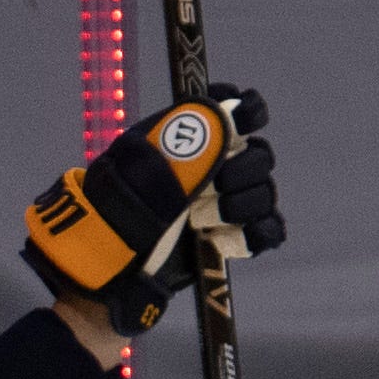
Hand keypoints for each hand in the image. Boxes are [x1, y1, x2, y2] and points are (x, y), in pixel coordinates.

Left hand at [21, 87, 282, 337]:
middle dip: (242, 169)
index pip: (236, 108)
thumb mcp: (143, 168)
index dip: (249, 110)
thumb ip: (188, 141)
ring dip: (242, 203)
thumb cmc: (117, 212)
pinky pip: (269, 229)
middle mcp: (213, 168)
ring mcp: (225, 204)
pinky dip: (261, 232)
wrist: (109, 270)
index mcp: (191, 138)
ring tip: (205, 220)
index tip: (245, 120)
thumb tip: (229, 117)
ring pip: (264, 192)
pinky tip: (230, 237)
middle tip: (215, 185)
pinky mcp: (232, 239)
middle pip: (260, 154)